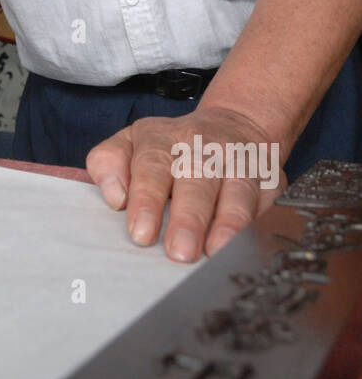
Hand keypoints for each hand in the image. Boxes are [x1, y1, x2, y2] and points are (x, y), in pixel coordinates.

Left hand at [86, 105, 286, 261]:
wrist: (234, 126)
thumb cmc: (171, 148)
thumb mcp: (131, 142)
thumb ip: (108, 163)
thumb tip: (113, 196)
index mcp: (162, 139)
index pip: (152, 166)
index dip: (147, 200)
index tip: (142, 233)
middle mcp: (204, 148)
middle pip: (197, 180)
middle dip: (189, 217)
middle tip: (179, 252)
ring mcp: (240, 163)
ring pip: (237, 192)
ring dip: (228, 223)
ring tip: (216, 252)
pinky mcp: (270, 181)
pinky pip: (268, 205)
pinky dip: (259, 226)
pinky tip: (249, 248)